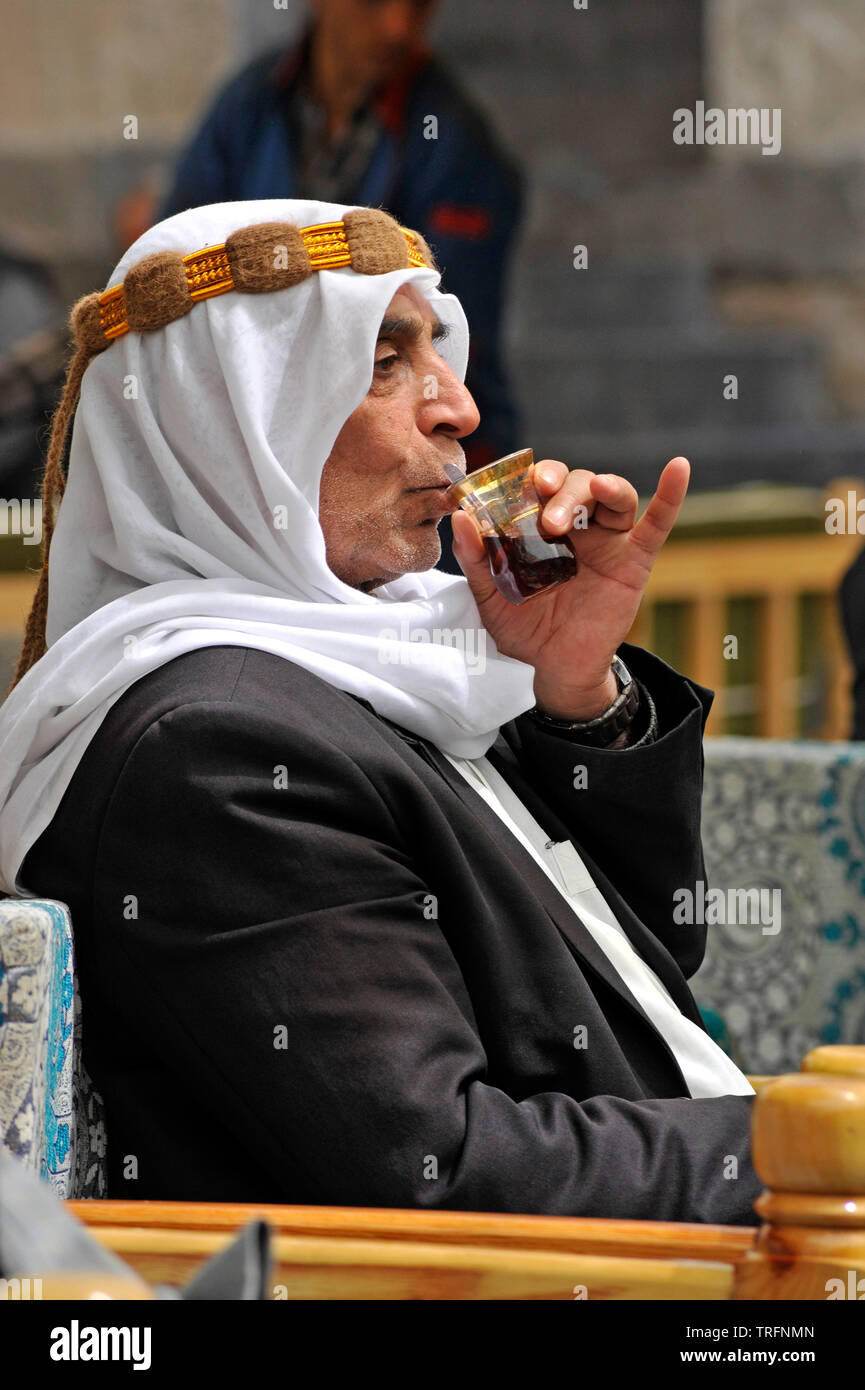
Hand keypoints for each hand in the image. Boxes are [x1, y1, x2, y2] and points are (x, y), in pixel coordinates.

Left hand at [451, 456, 689, 719]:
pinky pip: (657, 523)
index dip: (531, 478)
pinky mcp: (634, 560)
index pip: (540, 486)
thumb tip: (460, 516)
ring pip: (613, 495)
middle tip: (545, 521)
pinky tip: (678, 467)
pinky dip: (670, 495)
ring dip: (598, 490)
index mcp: (540, 525)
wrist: (554, 669)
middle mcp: (577, 525)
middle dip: (561, 493)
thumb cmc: (523, 628)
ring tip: (577, 507)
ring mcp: (608, 540)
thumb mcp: (490, 596)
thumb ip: (476, 558)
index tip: (518, 485)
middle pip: (577, 484)